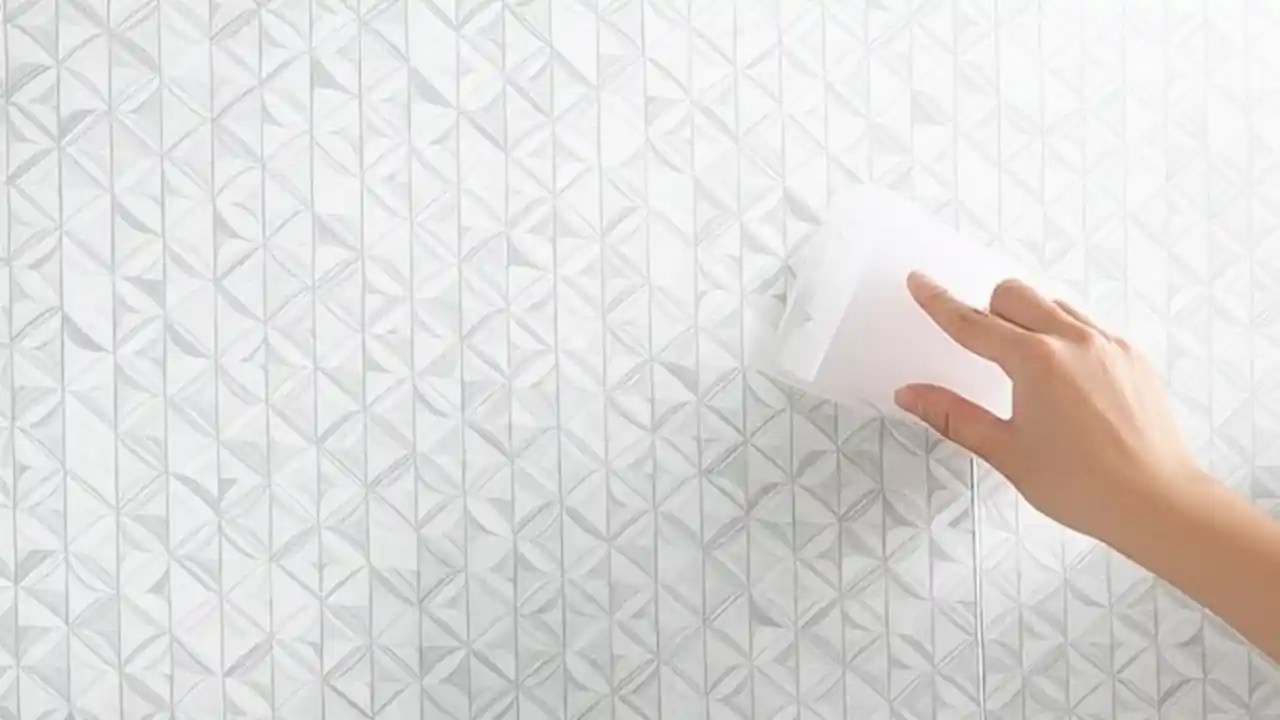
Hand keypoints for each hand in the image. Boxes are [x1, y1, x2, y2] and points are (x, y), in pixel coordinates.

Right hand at [893, 272, 1204, 542]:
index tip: (921, 283)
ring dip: (1028, 319)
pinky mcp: (1132, 356)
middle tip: (981, 347)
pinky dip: (1065, 337)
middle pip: (1014, 294)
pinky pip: (1088, 326)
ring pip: (1053, 304)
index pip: (972, 322)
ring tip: (1025, 367)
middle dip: (988, 309)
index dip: (939, 302)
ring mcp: (1109, 345)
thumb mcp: (1006, 451)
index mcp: (1037, 362)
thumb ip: (954, 416)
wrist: (1157, 502)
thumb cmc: (1083, 486)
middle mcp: (1074, 341)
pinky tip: (1064, 379)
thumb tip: (911, 395)